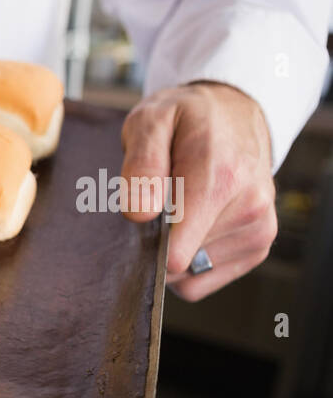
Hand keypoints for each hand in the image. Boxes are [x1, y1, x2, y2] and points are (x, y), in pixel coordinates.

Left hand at [119, 81, 275, 300]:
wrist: (234, 115)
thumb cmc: (187, 119)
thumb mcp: (151, 121)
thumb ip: (142, 164)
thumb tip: (139, 214)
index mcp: (221, 178)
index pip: (176, 251)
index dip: (146, 245)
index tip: (142, 220)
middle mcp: (249, 208)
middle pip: (177, 264)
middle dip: (157, 242)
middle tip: (160, 202)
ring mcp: (258, 230)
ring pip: (188, 275)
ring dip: (174, 250)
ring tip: (182, 207)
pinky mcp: (257, 247)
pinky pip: (201, 282)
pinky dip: (188, 263)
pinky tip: (192, 227)